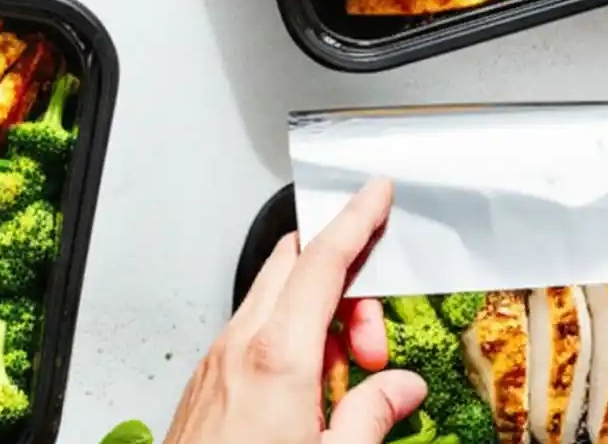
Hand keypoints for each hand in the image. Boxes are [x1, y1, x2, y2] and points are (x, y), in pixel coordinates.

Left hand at [164, 179, 425, 443]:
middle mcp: (241, 346)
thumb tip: (400, 388)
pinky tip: (310, 395)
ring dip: (321, 316)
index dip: (357, 220)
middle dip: (346, 282)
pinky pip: (257, 334)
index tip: (377, 193)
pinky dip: (293, 340)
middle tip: (374, 342)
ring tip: (345, 381)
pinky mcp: (207, 383)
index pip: (323, 261)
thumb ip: (371, 414)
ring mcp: (217, 362)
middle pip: (297, 268)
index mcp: (278, 357)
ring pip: (277, 301)